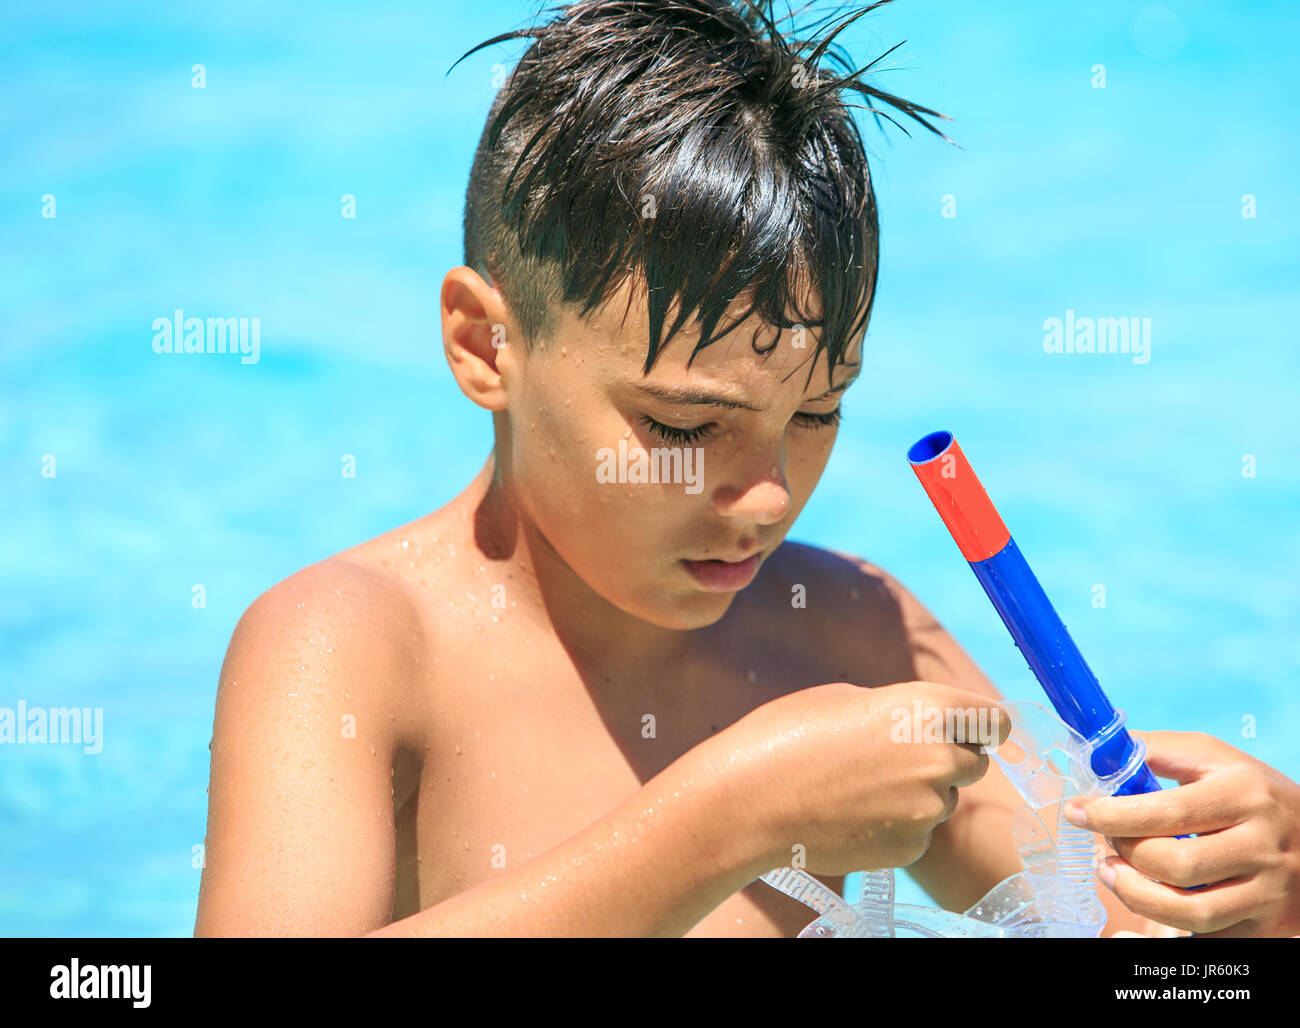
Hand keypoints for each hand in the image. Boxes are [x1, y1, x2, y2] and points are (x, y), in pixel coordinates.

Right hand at [705, 680, 1010, 876]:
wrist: (749, 799)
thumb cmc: (786, 735)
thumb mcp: (846, 699)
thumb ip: (898, 710)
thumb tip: (921, 725)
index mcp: (927, 707)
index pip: (994, 720)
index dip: (980, 726)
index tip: (968, 731)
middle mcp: (938, 758)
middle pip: (974, 763)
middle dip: (947, 760)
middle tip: (897, 760)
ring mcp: (926, 809)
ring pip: (942, 801)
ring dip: (917, 794)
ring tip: (860, 787)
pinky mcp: (910, 848)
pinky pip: (918, 834)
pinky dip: (895, 826)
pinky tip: (851, 814)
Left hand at [1064, 730, 1299, 936]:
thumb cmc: (1255, 794)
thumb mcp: (1217, 759)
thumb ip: (1160, 750)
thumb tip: (1099, 750)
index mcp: (1245, 796)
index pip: (1166, 812)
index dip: (1111, 815)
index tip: (1078, 812)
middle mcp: (1263, 847)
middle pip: (1174, 865)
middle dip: (1125, 855)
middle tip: (1106, 844)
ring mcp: (1268, 893)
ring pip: (1189, 911)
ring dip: (1135, 895)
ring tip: (1112, 874)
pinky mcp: (1267, 929)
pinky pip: (1206, 939)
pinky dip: (1166, 928)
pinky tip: (1145, 907)